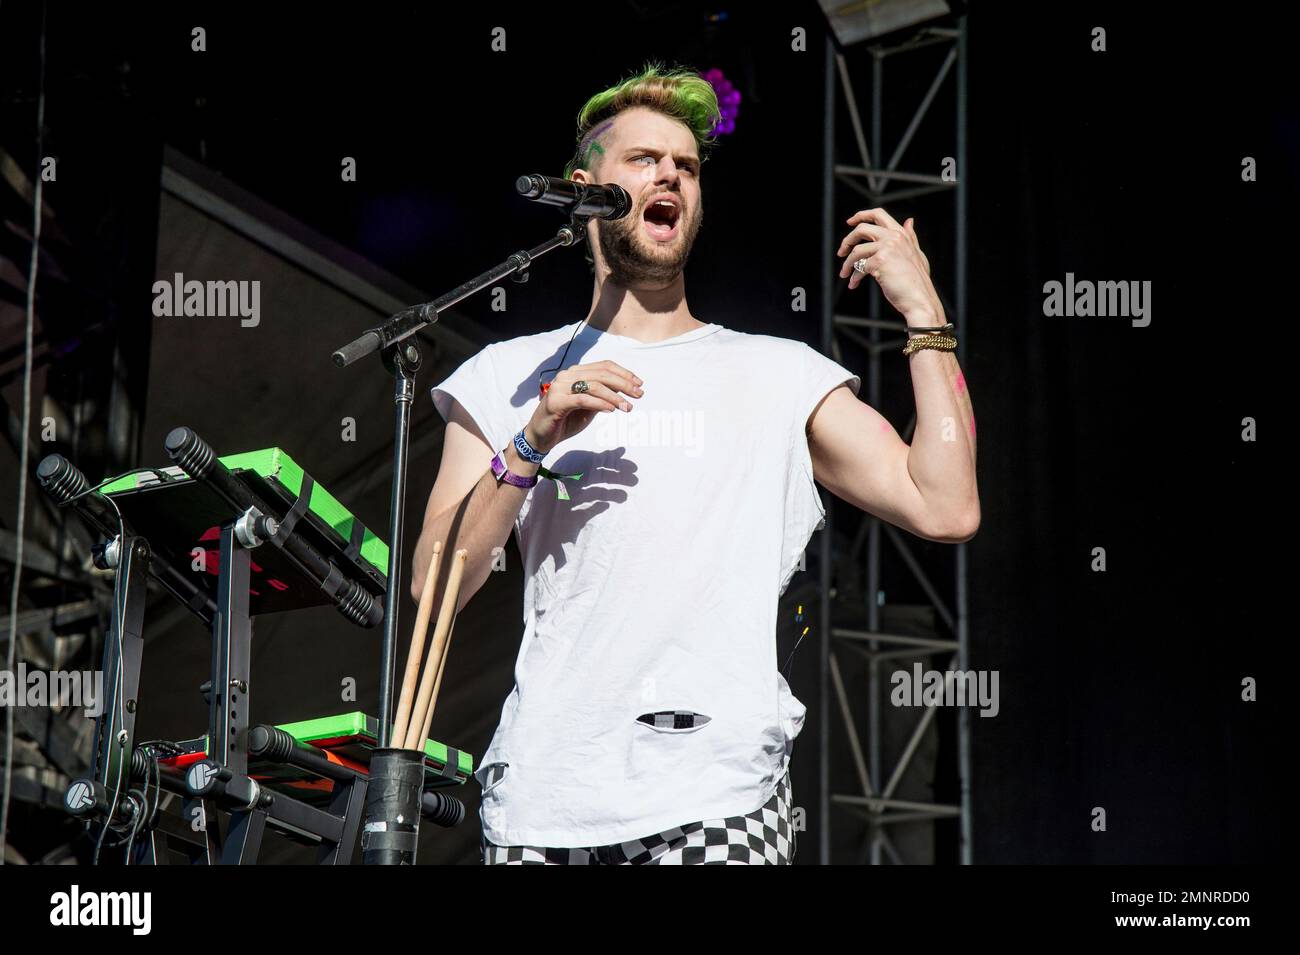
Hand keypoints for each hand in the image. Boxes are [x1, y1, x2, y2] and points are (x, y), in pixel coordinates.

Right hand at [527, 360, 643, 451]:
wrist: (541, 437)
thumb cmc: (565, 421)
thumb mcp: (589, 407)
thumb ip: (602, 397)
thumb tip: (624, 390)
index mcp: (575, 373)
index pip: (603, 366)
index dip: (623, 373)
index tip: (639, 384)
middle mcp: (566, 376)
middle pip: (601, 373)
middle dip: (623, 383)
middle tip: (639, 394)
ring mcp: (559, 387)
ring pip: (593, 385)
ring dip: (614, 396)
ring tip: (627, 407)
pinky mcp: (555, 402)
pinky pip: (582, 399)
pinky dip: (600, 403)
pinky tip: (612, 410)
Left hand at [836, 208, 940, 323]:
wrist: (920, 299)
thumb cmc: (918, 281)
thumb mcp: (917, 254)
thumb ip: (911, 237)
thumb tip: (910, 221)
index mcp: (902, 234)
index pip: (879, 214)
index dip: (861, 215)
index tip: (850, 222)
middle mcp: (894, 237)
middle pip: (862, 229)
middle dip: (847, 240)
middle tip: (841, 252)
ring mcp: (887, 248)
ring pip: (857, 250)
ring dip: (847, 264)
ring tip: (844, 274)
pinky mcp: (880, 261)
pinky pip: (859, 267)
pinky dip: (854, 277)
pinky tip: (854, 284)